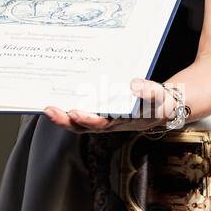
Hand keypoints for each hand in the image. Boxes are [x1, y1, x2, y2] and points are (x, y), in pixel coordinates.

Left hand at [44, 78, 174, 133]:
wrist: (163, 106)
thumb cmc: (161, 103)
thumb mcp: (161, 97)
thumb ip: (151, 91)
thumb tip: (134, 84)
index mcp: (122, 122)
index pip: (101, 124)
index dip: (87, 120)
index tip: (75, 112)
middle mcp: (109, 122)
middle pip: (83, 126)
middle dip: (65, 120)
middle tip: (49, 110)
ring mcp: (103, 117)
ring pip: (78, 121)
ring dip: (63, 115)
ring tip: (47, 107)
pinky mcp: (100, 110)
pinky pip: (81, 110)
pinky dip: (69, 106)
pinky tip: (58, 97)